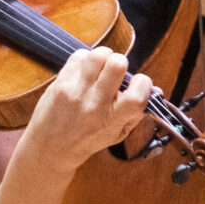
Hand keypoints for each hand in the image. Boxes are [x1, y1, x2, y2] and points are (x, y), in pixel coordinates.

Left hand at [21, 45, 154, 173]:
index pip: (138, 92)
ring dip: (104, 57)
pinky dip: (85, 59)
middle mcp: (94, 103)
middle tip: (115, 73)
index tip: (137, 84)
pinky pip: (78, 56)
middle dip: (121, 63)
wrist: (49, 149)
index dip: (143, 83)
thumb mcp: (117, 133)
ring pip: (97, 55)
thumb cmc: (86, 140)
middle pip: (117, 64)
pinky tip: (84, 72)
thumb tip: (155, 90)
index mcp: (113, 118)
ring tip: (100, 69)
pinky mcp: (60, 84)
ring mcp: (75, 92)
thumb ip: (137, 112)